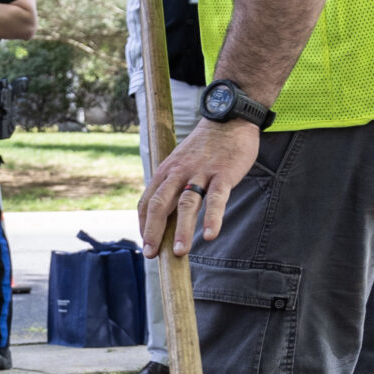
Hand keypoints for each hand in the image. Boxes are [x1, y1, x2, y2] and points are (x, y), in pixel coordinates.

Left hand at [138, 119, 259, 257]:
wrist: (229, 119)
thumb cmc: (205, 147)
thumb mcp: (180, 162)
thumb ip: (172, 186)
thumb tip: (165, 215)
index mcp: (165, 172)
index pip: (147, 202)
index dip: (144, 226)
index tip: (147, 245)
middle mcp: (178, 173)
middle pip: (159, 205)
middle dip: (153, 232)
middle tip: (152, 255)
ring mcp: (200, 173)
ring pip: (186, 204)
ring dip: (181, 230)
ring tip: (180, 252)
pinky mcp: (223, 174)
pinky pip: (217, 199)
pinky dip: (212, 217)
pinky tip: (210, 235)